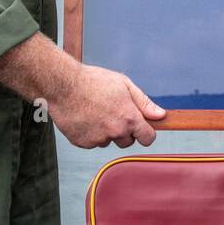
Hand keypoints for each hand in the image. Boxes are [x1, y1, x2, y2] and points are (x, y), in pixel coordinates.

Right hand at [48, 62, 167, 148]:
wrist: (63, 85)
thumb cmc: (93, 81)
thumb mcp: (124, 85)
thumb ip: (144, 103)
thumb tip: (160, 115)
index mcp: (129, 118)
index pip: (147, 138)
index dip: (146, 133)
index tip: (142, 128)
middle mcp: (115, 131)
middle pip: (127, 142)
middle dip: (124, 131)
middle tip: (112, 113)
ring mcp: (98, 139)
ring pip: (108, 141)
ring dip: (105, 132)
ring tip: (95, 112)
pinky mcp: (83, 143)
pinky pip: (92, 142)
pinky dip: (90, 134)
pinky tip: (84, 118)